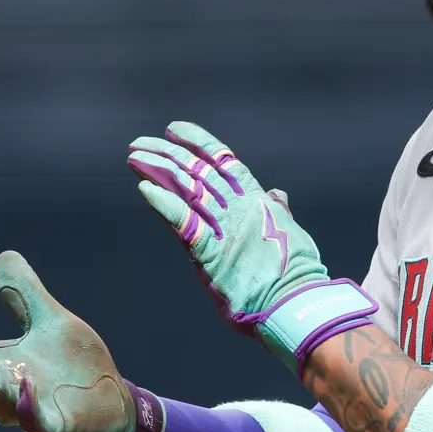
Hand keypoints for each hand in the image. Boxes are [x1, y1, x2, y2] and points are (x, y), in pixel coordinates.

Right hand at [0, 250, 135, 431]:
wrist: (112, 398)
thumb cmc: (74, 363)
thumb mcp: (51, 321)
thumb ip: (25, 294)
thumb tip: (4, 256)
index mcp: (3, 364)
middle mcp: (11, 391)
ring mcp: (34, 412)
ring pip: (3, 408)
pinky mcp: (60, 426)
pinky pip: (39, 424)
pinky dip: (29, 411)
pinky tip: (28, 390)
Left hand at [127, 121, 374, 372]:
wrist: (295, 302)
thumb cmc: (297, 273)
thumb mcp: (291, 232)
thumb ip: (279, 211)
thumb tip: (278, 194)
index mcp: (257, 200)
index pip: (223, 160)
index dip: (197, 142)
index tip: (175, 128)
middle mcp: (237, 207)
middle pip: (196, 170)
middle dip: (167, 152)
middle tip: (141, 142)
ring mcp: (223, 227)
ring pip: (184, 188)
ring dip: (157, 170)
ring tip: (135, 156)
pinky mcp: (209, 251)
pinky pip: (181, 221)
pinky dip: (162, 203)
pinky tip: (145, 189)